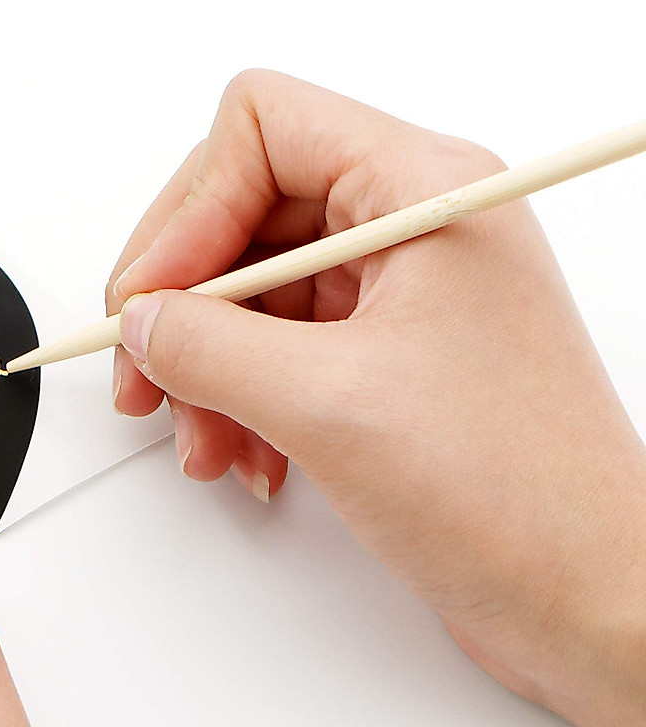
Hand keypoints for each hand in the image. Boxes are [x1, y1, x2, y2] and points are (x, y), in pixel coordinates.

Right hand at [107, 70, 645, 726]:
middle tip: (144, 373)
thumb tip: (144, 323)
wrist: (582, 595)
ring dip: (208, 369)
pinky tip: (249, 459)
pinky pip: (282, 352)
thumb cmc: (513, 494)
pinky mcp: (390, 362)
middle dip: (185, 302)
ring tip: (204, 443)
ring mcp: (402, 297)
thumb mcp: (328, 405)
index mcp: (422, 193)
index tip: (149, 300)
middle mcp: (413, 228)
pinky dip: (245, 402)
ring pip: (256, 294)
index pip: (261, 131)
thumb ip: (210, 347)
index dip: (187, 213)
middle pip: (246, 214)